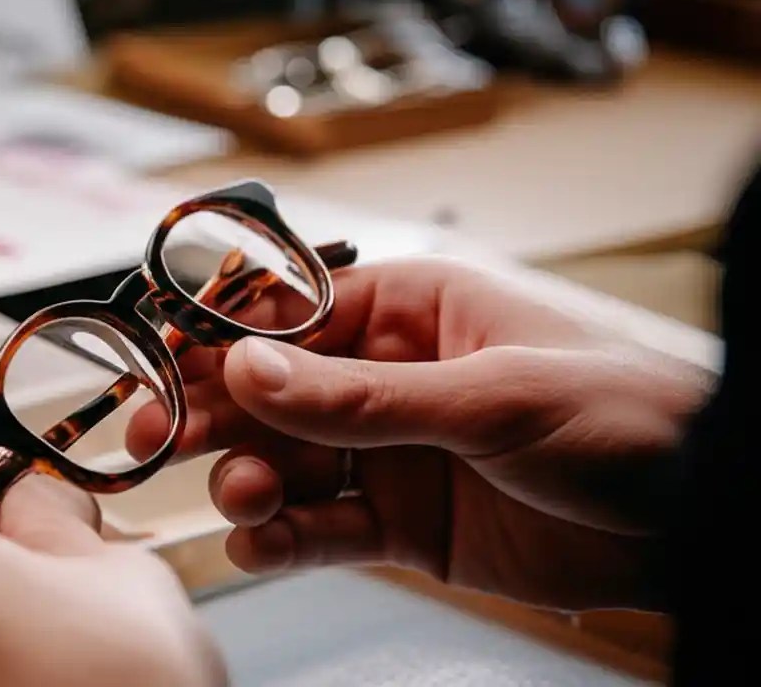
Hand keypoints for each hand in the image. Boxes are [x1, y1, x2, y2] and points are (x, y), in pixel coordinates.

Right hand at [127, 256, 712, 611]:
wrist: (695, 522)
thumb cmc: (626, 417)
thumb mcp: (488, 396)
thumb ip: (360, 396)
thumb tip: (250, 369)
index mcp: (415, 312)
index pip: (294, 315)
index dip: (223, 337)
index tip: (166, 361)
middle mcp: (393, 379)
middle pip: (275, 393)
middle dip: (214, 413)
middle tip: (159, 438)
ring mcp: (393, 453)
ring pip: (288, 463)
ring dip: (248, 480)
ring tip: (240, 498)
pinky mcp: (403, 523)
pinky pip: (324, 528)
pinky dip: (285, 538)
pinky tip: (264, 543)